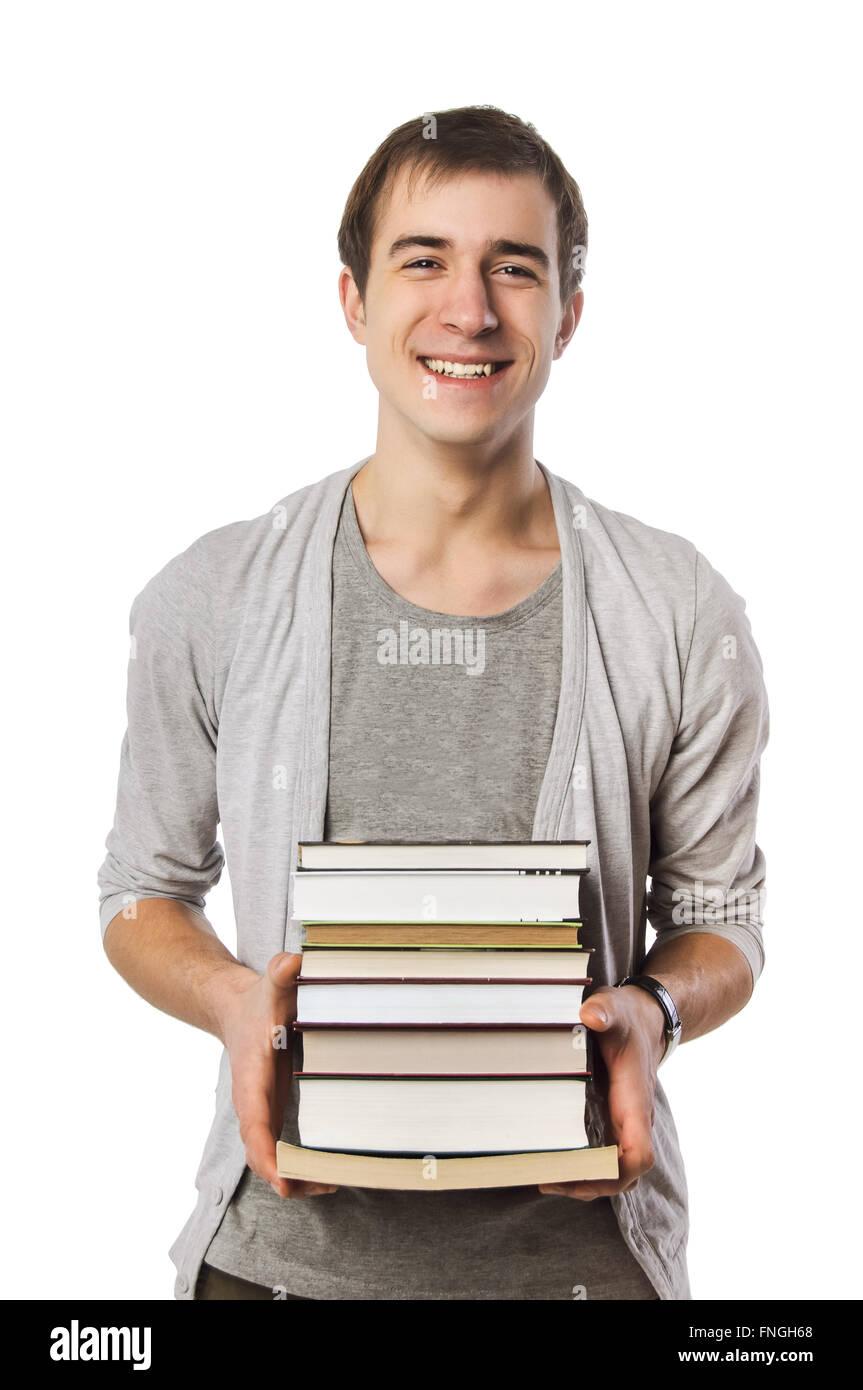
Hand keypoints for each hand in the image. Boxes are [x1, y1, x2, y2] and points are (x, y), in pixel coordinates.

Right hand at [215, 951, 337, 1199]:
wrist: (236, 1010)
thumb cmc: (259, 1002)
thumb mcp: (270, 984)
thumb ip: (280, 972)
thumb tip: (294, 960)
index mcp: (250, 1079)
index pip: (253, 1124)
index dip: (267, 1153)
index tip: (283, 1177)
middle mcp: (252, 1104)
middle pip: (261, 1155)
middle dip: (287, 1178)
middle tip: (324, 1184)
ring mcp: (261, 1114)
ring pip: (270, 1161)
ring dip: (297, 1180)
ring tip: (335, 1182)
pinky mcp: (272, 1116)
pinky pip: (280, 1153)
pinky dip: (299, 1169)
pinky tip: (330, 1172)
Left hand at [538, 983, 666, 1200]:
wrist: (644, 1019)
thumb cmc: (627, 1018)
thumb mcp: (613, 1009)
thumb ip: (604, 1011)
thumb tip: (590, 1016)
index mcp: (635, 1100)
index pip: (639, 1154)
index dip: (614, 1173)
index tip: (577, 1172)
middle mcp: (634, 1119)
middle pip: (627, 1174)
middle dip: (591, 1185)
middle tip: (547, 1180)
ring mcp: (626, 1123)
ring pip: (618, 1170)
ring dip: (588, 1181)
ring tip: (547, 1177)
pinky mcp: (615, 1121)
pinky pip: (608, 1156)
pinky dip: (586, 1167)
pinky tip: (556, 1161)